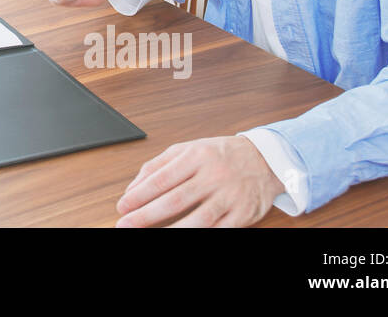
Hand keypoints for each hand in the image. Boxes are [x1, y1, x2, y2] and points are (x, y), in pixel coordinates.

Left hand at [115, 136, 283, 226]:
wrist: (265, 159)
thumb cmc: (219, 154)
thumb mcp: (187, 149)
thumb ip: (158, 166)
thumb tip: (133, 187)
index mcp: (196, 156)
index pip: (161, 178)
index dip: (139, 195)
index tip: (122, 207)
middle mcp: (212, 175)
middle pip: (175, 200)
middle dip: (146, 215)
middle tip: (125, 225)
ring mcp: (229, 196)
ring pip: (198, 219)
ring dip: (172, 231)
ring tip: (149, 235)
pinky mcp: (243, 214)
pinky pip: (219, 230)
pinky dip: (201, 235)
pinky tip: (184, 237)